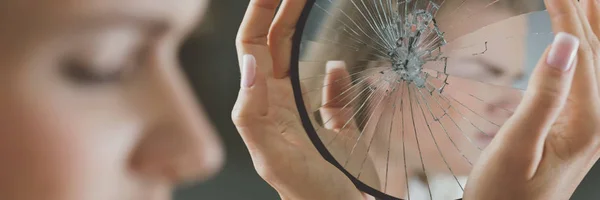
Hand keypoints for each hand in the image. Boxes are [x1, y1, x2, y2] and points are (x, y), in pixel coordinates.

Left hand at [232, 0, 377, 198]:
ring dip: (305, 29)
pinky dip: (335, 75)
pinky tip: (340, 65)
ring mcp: (308, 113)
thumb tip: (249, 64)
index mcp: (264, 105)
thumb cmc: (306, 193)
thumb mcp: (273, 156)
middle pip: (277, 44)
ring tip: (313, 3)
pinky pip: (332, 92)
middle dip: (284, 10)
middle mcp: (281, 104)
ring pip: (302, 60)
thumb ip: (253, 113)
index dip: (260, 13)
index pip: (254, 46)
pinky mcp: (335, 126)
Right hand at [464, 0, 599, 198]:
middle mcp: (596, 123)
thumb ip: (544, 96)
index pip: (581, 56)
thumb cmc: (503, 196)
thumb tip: (564, 46)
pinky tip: (574, 47)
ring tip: (585, 4)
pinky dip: (581, 54)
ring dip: (589, 30)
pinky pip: (585, 82)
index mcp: (585, 124)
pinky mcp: (575, 131)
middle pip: (598, 56)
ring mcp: (588, 127)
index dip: (567, 18)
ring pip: (596, 67)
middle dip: (587, 16)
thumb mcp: (517, 147)